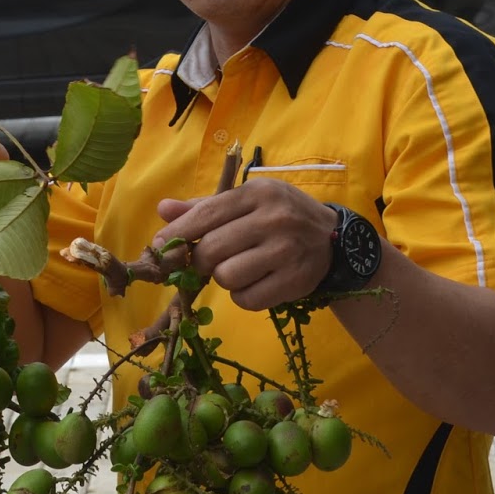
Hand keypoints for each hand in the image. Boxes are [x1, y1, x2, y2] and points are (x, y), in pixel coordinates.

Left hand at [153, 178, 338, 309]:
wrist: (334, 239)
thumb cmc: (280, 216)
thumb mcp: (248, 201)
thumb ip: (205, 207)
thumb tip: (163, 210)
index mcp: (258, 193)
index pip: (206, 214)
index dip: (177, 233)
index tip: (160, 246)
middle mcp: (273, 219)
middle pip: (211, 250)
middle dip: (201, 261)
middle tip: (209, 261)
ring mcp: (286, 251)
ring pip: (227, 276)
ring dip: (224, 278)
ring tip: (239, 269)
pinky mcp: (295, 281)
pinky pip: (247, 299)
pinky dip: (243, 296)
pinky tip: (255, 283)